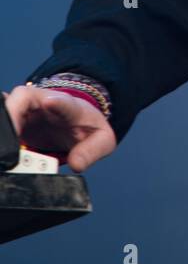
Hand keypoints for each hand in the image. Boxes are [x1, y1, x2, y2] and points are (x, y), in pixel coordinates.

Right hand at [2, 85, 116, 171]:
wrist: (79, 122)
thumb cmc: (88, 127)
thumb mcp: (101, 140)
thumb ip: (91, 151)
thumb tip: (76, 165)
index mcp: (69, 106)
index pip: (64, 102)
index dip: (57, 103)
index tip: (49, 102)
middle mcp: (44, 104)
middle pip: (23, 98)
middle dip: (12, 113)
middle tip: (10, 137)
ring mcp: (27, 111)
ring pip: (8, 108)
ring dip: (4, 125)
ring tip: (5, 150)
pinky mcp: (16, 123)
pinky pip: (4, 123)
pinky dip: (2, 133)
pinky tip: (4, 150)